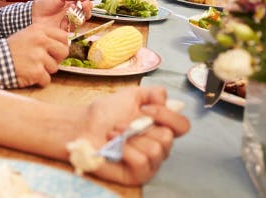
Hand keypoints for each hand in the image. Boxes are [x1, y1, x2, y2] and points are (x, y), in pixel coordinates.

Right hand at [7, 24, 68, 87]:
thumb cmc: (12, 49)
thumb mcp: (27, 35)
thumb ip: (45, 37)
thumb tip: (66, 44)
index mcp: (39, 30)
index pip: (64, 37)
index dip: (61, 46)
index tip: (55, 51)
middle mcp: (41, 41)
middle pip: (64, 52)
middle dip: (57, 59)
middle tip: (45, 61)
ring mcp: (38, 56)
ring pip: (55, 67)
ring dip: (45, 70)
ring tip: (31, 66)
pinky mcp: (36, 71)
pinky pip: (47, 80)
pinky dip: (39, 81)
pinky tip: (29, 75)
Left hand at [31, 0, 92, 29]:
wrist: (33, 14)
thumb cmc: (44, 3)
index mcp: (71, 4)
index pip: (85, 5)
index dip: (87, 4)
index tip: (84, 2)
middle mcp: (72, 14)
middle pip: (86, 14)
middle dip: (87, 10)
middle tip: (83, 7)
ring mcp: (69, 23)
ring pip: (81, 22)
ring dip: (81, 17)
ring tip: (74, 13)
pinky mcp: (65, 32)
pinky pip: (74, 30)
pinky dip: (74, 25)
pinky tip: (68, 21)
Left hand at [74, 87, 190, 184]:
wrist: (83, 125)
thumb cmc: (105, 113)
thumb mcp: (131, 95)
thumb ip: (153, 92)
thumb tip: (166, 99)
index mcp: (161, 126)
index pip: (182, 125)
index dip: (168, 116)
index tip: (146, 108)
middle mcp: (159, 145)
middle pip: (167, 138)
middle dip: (141, 126)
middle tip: (123, 124)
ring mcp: (150, 162)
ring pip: (155, 150)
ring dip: (131, 138)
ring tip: (115, 134)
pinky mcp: (138, 174)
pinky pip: (142, 162)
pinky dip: (126, 150)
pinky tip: (114, 145)